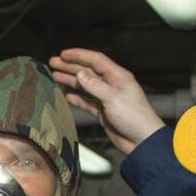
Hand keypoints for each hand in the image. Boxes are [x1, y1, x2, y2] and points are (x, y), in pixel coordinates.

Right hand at [50, 48, 164, 154]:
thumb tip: (80, 73)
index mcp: (118, 77)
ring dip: (71, 81)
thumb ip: (95, 86)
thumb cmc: (134, 117)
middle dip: (70, 66)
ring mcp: (106, 98)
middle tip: (53, 62)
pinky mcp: (103, 112)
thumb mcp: (113, 98)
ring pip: (85, 86)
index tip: (63, 54)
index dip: (79, 55)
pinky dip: (77, 99)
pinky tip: (67, 96)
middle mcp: (111, 85)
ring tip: (55, 76)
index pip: (95, 60)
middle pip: (88, 71)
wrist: (142, 141)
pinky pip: (87, 102)